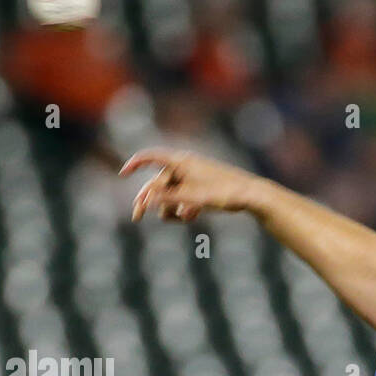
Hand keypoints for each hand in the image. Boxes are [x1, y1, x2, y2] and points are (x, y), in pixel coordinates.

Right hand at [120, 148, 266, 223]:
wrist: (252, 196)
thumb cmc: (224, 193)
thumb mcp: (194, 198)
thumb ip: (170, 198)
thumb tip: (147, 199)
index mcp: (182, 162)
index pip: (151, 157)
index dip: (135, 164)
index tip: (122, 174)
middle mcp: (185, 166)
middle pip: (158, 182)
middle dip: (149, 200)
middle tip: (137, 218)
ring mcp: (193, 177)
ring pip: (171, 194)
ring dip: (170, 208)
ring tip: (184, 218)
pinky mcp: (201, 187)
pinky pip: (183, 198)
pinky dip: (183, 208)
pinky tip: (191, 217)